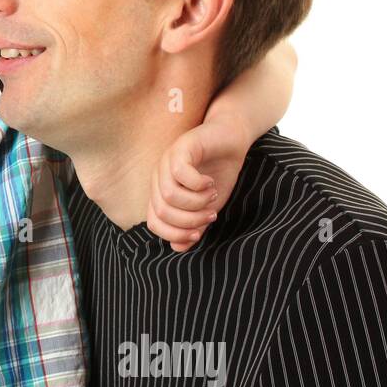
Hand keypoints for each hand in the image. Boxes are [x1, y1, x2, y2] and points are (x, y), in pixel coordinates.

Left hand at [147, 117, 249, 252]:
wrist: (231, 139)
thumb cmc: (217, 172)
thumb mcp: (207, 207)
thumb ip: (193, 227)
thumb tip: (178, 248)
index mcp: (160, 193)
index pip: (155, 223)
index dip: (176, 233)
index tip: (200, 231)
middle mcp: (158, 178)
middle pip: (162, 212)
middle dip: (190, 220)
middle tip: (211, 214)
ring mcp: (167, 162)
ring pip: (170, 196)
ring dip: (196, 202)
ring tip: (212, 196)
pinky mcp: (180, 148)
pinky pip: (180, 174)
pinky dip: (198, 185)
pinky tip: (209, 182)